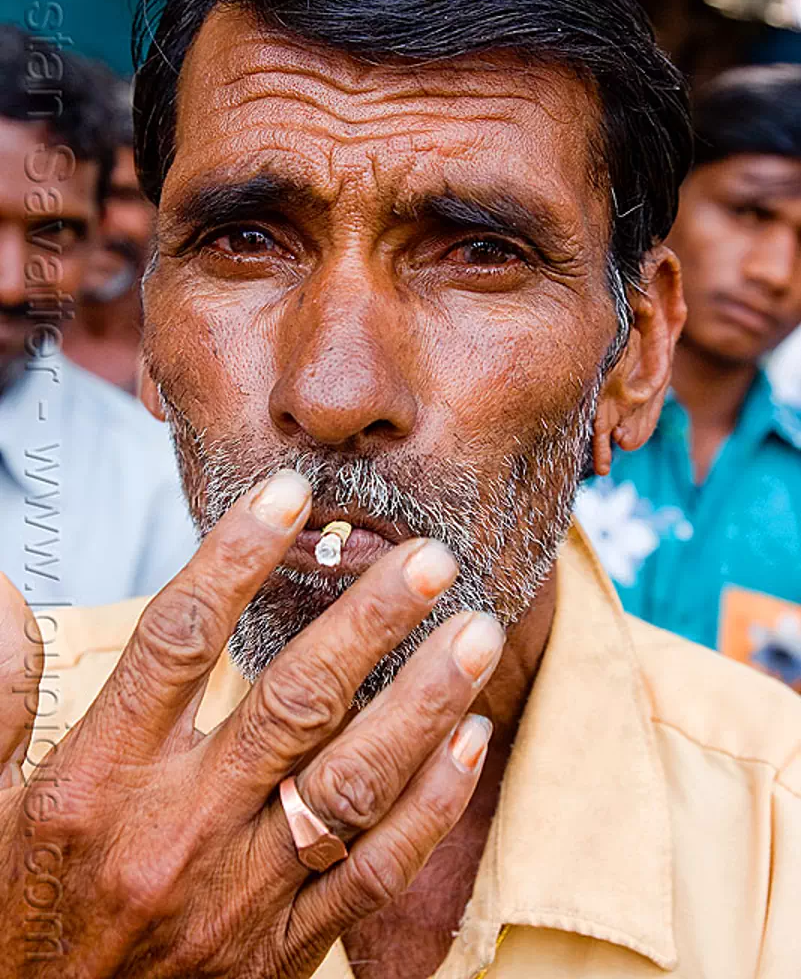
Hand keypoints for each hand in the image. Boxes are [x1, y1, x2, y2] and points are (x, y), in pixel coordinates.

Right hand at [0, 470, 501, 977]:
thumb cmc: (11, 910)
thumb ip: (1, 687)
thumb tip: (3, 585)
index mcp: (100, 782)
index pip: (178, 641)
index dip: (234, 558)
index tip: (288, 495)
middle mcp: (178, 829)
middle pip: (292, 701)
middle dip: (370, 622)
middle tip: (431, 557)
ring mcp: (239, 892)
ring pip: (352, 782)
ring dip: (424, 702)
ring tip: (477, 632)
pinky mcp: (280, 946)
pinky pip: (372, 873)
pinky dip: (430, 807)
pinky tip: (469, 740)